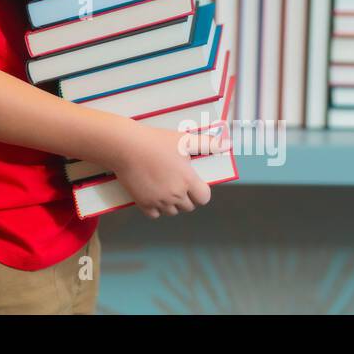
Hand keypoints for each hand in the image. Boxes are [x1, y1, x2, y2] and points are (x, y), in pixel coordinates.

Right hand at [107, 120, 223, 218]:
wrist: (125, 146)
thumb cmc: (156, 141)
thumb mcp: (184, 139)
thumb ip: (207, 144)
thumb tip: (228, 144)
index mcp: (187, 180)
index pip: (204, 198)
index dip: (200, 191)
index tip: (193, 182)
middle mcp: (175, 194)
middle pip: (188, 206)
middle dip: (186, 196)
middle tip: (176, 181)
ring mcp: (159, 201)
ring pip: (172, 211)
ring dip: (172, 203)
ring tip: (165, 187)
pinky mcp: (143, 204)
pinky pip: (155, 214)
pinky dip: (156, 207)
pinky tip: (153, 194)